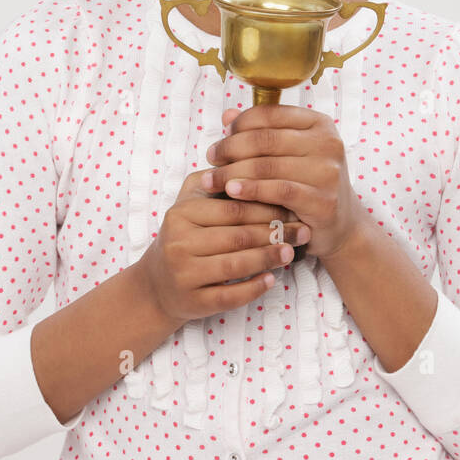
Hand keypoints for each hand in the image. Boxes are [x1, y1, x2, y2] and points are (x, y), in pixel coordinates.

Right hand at [140, 168, 311, 326]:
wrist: (156, 284)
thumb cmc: (184, 237)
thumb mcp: (189, 204)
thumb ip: (213, 182)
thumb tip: (251, 158)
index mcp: (181, 213)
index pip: (232, 207)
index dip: (266, 206)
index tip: (293, 206)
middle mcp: (179, 242)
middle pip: (237, 236)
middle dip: (275, 233)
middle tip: (303, 231)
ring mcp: (183, 274)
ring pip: (235, 264)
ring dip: (268, 259)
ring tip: (291, 253)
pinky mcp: (192, 301)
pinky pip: (229, 296)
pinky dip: (253, 287)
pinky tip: (271, 279)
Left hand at [202, 104, 366, 262]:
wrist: (340, 225)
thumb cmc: (307, 184)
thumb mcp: (288, 154)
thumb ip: (261, 133)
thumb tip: (227, 115)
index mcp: (319, 123)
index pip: (269, 114)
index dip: (238, 125)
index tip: (219, 139)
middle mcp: (328, 143)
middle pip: (265, 139)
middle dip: (230, 148)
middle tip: (210, 158)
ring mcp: (328, 172)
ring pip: (267, 165)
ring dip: (232, 172)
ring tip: (211, 179)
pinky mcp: (324, 200)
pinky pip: (278, 191)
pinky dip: (251, 190)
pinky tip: (231, 192)